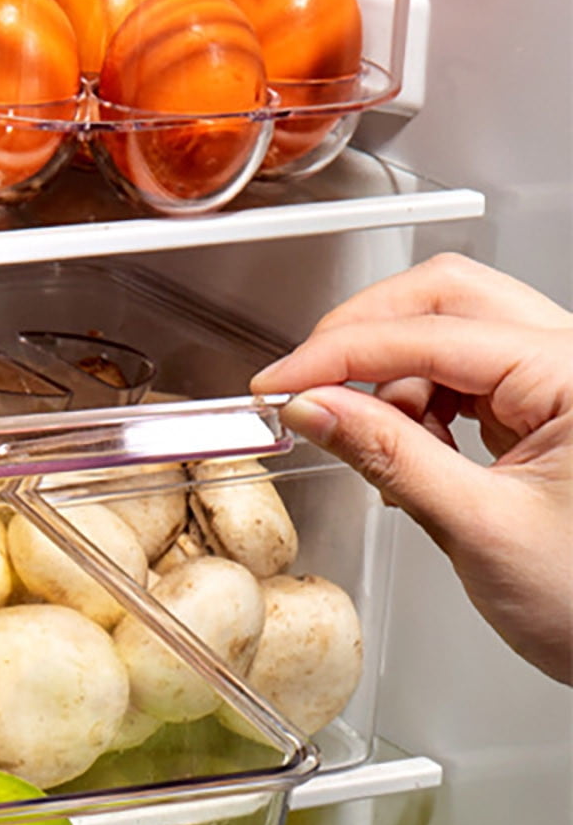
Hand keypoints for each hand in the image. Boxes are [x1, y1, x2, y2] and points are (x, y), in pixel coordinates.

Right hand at [251, 254, 572, 684]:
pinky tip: (406, 445)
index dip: (340, 354)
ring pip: (453, 330)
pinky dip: (418, 402)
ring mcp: (561, 382)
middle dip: (365, 335)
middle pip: (447, 298)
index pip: (433, 333)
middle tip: (306, 382)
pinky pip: (466, 375)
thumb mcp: (478, 526)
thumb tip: (314, 409)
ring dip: (392, 376)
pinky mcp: (545, 409)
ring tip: (372, 439)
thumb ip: (389, 457)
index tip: (279, 384)